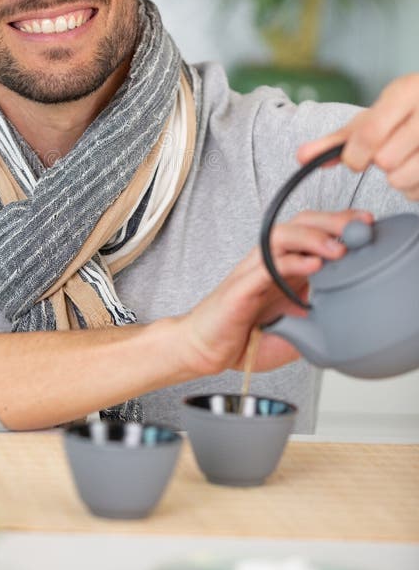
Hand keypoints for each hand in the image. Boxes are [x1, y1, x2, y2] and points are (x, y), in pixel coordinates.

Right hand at [180, 209, 371, 377]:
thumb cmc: (240, 336)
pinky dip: (290, 263)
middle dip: (332, 220)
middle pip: (300, 224)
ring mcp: (253, 272)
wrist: (204, 349)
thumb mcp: (293, 332)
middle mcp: (268, 262)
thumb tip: (349, 325)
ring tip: (337, 249)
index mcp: (283, 268)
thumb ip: (318, 324)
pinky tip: (311, 266)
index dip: (339, 223)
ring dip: (312, 238)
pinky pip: (266, 267)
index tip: (367, 224)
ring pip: (281, 237)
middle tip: (359, 226)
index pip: (312, 231)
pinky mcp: (240, 288)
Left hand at [298, 73, 418, 200]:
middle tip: (387, 153)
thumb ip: (336, 140)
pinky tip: (417, 168)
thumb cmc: (403, 114)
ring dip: (396, 179)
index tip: (355, 158)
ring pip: (402, 179)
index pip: (369, 133)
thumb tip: (301, 156)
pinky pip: (418, 192)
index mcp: (406, 92)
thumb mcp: (372, 118)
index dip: (355, 155)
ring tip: (405, 160)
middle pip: (385, 160)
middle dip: (378, 163)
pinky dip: (413, 187)